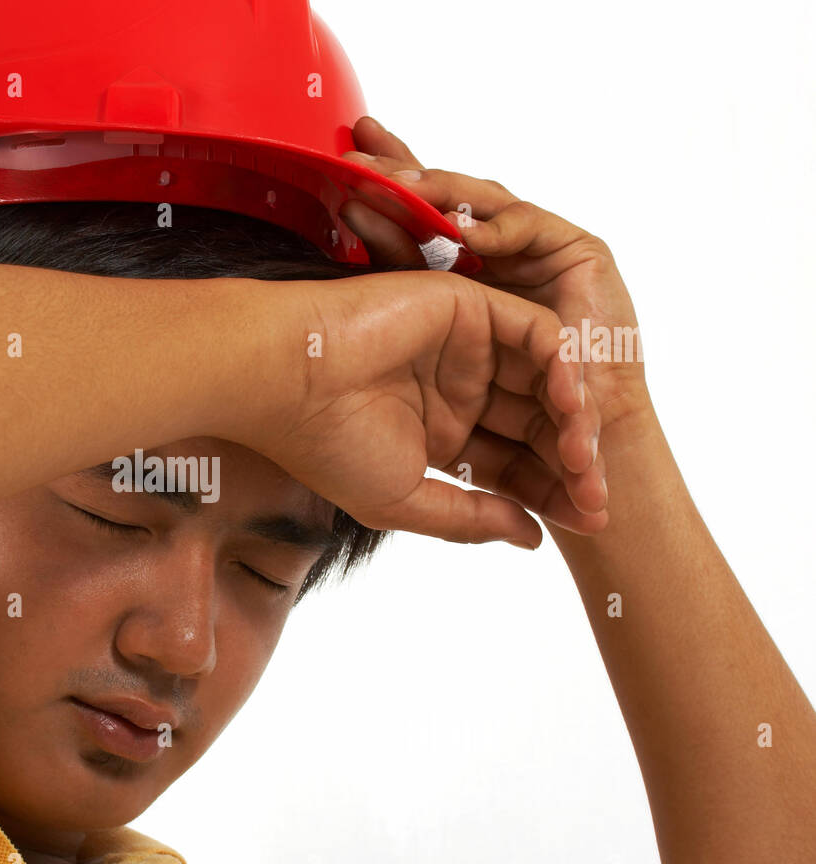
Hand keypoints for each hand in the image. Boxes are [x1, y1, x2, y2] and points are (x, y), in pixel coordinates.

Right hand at [247, 269, 605, 548]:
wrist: (283, 379)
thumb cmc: (325, 444)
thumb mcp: (405, 500)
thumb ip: (470, 518)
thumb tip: (533, 539)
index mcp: (443, 432)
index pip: (514, 463)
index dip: (551, 493)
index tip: (587, 524)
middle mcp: (460, 387)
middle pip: (538, 424)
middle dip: (573, 462)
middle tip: (598, 500)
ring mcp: (467, 346)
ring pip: (545, 380)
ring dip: (574, 419)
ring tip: (585, 461)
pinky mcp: (467, 306)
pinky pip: (535, 332)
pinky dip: (562, 364)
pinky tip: (573, 404)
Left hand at [340, 116, 653, 441]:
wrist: (595, 448)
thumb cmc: (524, 425)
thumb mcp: (448, 388)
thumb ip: (405, 332)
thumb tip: (336, 318)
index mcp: (461, 289)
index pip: (413, 233)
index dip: (379, 203)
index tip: (338, 177)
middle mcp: (497, 263)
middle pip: (441, 208)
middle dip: (399, 178)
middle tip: (356, 149)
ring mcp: (536, 253)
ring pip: (480, 206)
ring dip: (438, 189)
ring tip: (400, 180)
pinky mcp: (577, 251)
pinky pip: (528, 226)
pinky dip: (495, 225)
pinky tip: (461, 225)